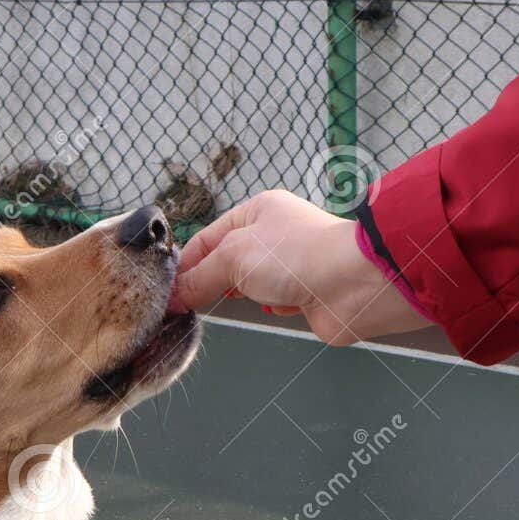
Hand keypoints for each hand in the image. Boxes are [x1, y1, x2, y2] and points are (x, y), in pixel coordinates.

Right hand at [174, 190, 430, 345]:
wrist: (353, 284)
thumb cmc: (295, 257)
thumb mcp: (233, 258)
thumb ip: (198, 278)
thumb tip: (172, 298)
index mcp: (256, 211)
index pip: (206, 238)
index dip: (184, 265)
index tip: (165, 292)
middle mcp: (272, 234)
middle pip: (225, 261)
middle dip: (210, 282)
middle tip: (187, 305)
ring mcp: (288, 264)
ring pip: (248, 283)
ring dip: (241, 295)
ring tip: (230, 304)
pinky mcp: (303, 293)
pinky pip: (272, 301)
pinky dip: (269, 306)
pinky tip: (271, 308)